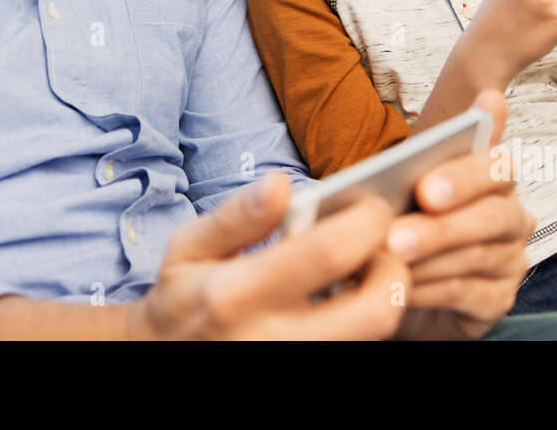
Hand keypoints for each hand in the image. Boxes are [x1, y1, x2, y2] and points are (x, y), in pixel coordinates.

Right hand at [129, 171, 408, 338]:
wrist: (162, 358)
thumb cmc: (182, 296)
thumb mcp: (188, 247)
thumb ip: (236, 217)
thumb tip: (281, 183)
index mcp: (236, 294)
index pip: (328, 253)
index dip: (366, 221)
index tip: (370, 203)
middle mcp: (272, 340)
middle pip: (374, 311)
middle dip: (394, 267)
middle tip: (381, 241)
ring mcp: (295, 363)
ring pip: (374, 333)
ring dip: (384, 291)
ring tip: (365, 264)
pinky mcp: (307, 373)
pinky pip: (356, 343)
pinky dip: (366, 312)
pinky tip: (349, 292)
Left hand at [385, 89, 533, 338]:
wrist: (397, 277)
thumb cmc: (403, 218)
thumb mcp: (401, 186)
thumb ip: (415, 161)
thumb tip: (420, 143)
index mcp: (493, 177)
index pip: (498, 167)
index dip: (464, 178)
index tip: (426, 190)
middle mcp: (512, 216)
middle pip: (493, 217)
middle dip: (441, 228)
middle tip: (395, 237)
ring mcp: (511, 260)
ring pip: (477, 257)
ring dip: (426, 261)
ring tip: (386, 263)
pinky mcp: (500, 299)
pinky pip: (468, 294)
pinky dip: (428, 291)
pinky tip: (399, 289)